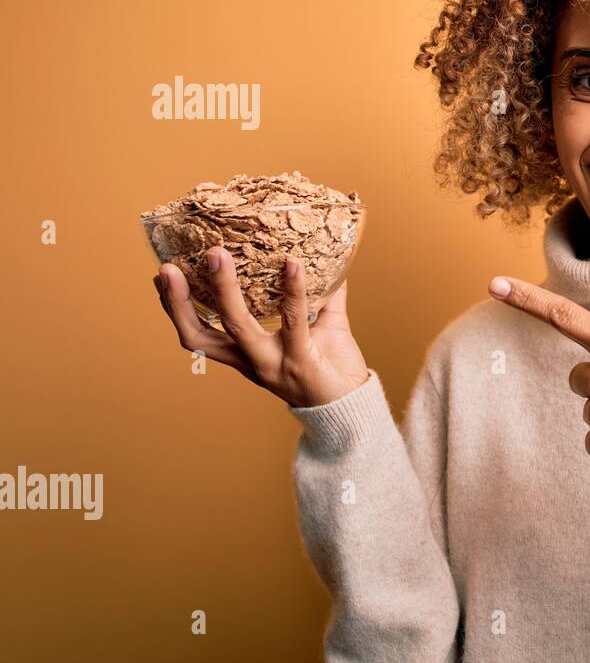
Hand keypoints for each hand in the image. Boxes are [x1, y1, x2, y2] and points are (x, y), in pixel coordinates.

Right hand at [153, 245, 370, 407]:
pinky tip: (292, 263)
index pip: (198, 334)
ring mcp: (273, 363)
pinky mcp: (300, 361)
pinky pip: (293, 321)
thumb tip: (327, 259)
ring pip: (237, 326)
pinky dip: (292, 290)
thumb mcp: (321, 326)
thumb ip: (320, 295)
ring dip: (223, 289)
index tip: (161, 277)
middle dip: (179, 303)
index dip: (176, 309)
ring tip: (217, 255)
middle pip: (200, 336)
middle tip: (169, 268)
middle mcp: (251, 362)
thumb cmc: (334, 368)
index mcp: (245, 355)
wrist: (354, 407)